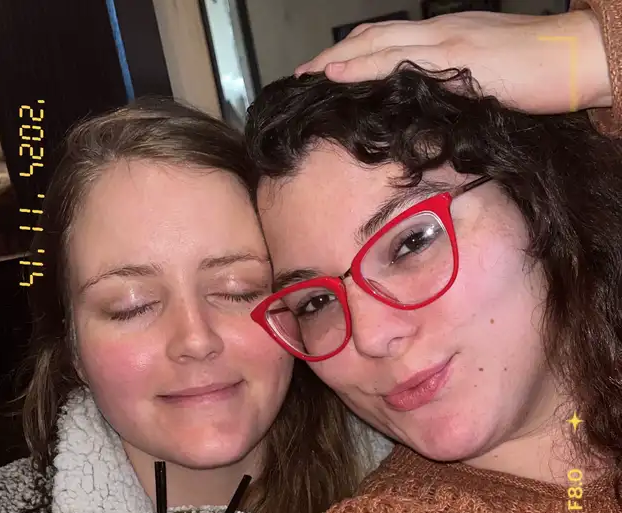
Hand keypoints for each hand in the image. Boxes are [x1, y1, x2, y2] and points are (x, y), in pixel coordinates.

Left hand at [296, 10, 610, 114]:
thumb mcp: (486, 81)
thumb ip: (455, 90)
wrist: (574, 57)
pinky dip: (364, 64)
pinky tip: (342, 72)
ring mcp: (446, 41)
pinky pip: (399, 58)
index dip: (356, 54)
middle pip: (375, 37)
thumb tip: (431, 114)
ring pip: (379, 42)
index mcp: (447, 38)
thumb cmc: (537, 73)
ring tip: (310, 73)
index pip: (391, 41)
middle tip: (304, 73)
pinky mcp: (455, 57)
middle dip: (336, 55)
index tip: (328, 70)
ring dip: (340, 58)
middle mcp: (441, 32)